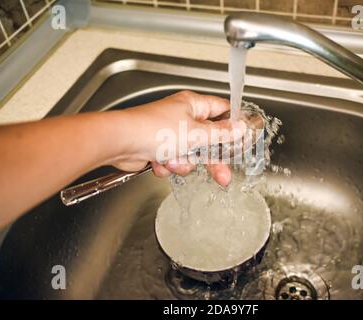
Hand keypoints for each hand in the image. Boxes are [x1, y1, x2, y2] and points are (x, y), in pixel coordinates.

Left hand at [110, 90, 245, 185]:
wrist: (121, 143)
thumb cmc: (154, 130)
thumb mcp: (196, 133)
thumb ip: (221, 133)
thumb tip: (240, 128)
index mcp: (193, 105)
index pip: (222, 110)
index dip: (233, 125)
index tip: (242, 140)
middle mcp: (182, 117)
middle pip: (207, 139)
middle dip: (211, 159)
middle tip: (222, 174)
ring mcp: (169, 133)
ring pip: (190, 155)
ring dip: (183, 162)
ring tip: (172, 159)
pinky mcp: (158, 148)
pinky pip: (174, 161)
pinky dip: (168, 165)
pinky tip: (159, 162)